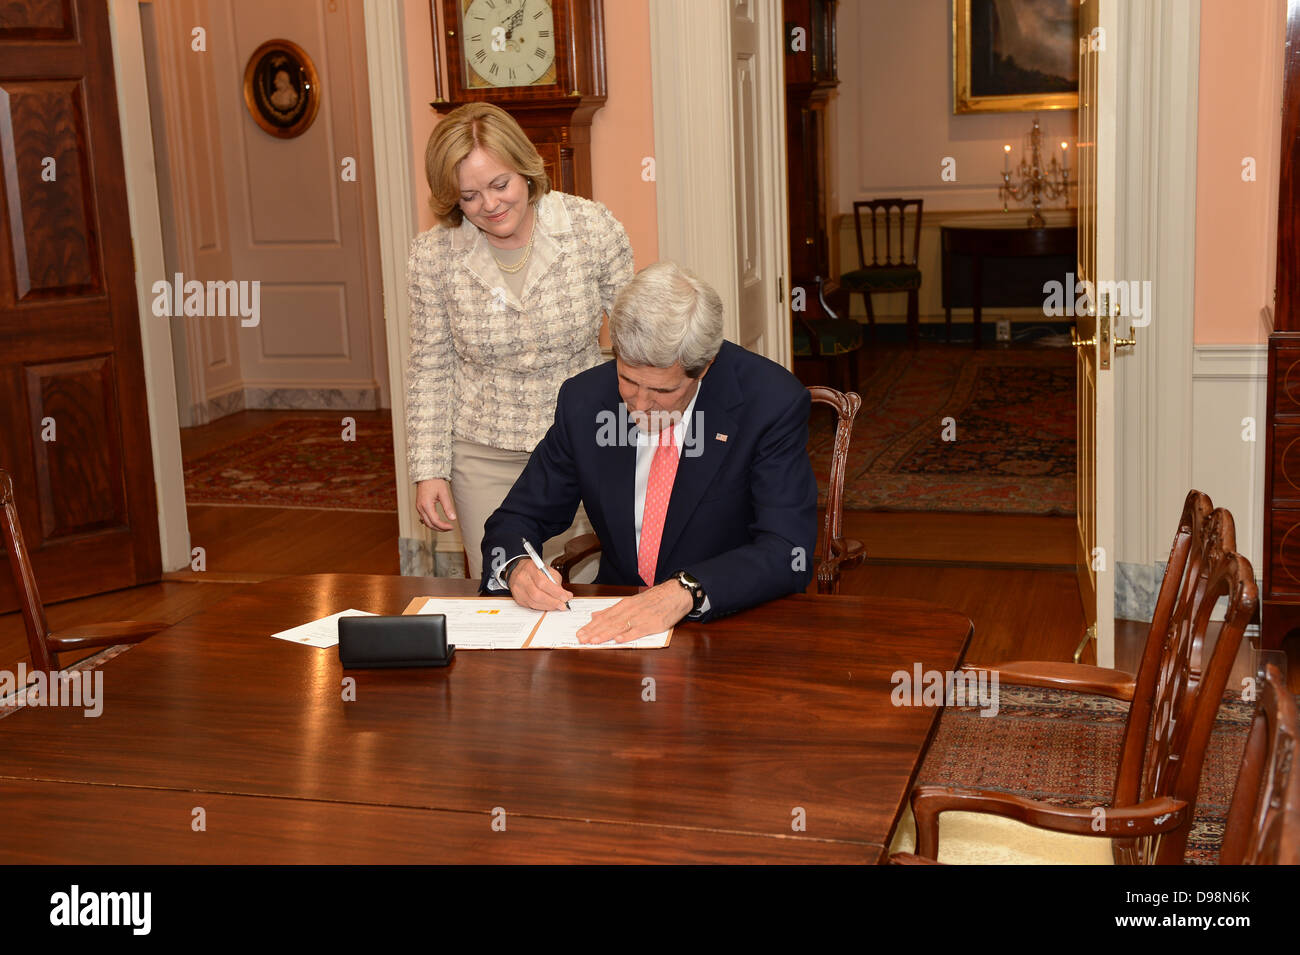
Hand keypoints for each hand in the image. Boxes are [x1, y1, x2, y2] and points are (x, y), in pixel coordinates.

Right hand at [416, 479, 456, 530]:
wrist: (426, 474)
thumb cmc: (434, 481)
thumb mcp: (443, 493)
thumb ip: (448, 507)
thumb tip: (453, 518)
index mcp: (426, 505)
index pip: (435, 521)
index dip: (444, 526)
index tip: (451, 527)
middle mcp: (420, 507)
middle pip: (429, 524)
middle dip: (440, 528)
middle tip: (449, 528)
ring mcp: (419, 507)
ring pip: (426, 522)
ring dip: (435, 526)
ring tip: (445, 526)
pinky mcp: (419, 506)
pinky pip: (424, 518)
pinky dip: (431, 522)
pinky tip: (438, 522)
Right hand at [506, 559, 572, 611]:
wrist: (518, 570)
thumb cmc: (534, 570)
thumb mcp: (547, 569)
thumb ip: (555, 581)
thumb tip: (564, 595)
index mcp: (530, 568)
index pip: (543, 583)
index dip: (556, 592)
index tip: (566, 597)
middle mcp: (522, 579)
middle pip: (537, 594)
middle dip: (553, 602)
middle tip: (563, 605)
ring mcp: (518, 589)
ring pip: (533, 602)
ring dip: (548, 606)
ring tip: (558, 606)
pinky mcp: (518, 598)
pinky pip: (531, 606)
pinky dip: (542, 607)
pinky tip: (549, 606)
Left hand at [577, 582, 692, 643]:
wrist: (675, 594)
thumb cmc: (654, 599)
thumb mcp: (631, 602)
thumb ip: (612, 610)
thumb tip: (595, 615)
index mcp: (624, 605)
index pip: (604, 617)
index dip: (591, 626)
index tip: (580, 633)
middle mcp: (630, 610)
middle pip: (608, 623)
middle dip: (593, 632)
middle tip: (581, 639)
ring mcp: (641, 617)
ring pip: (620, 627)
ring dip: (605, 634)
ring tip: (593, 641)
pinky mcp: (652, 624)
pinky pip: (638, 631)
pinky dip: (628, 635)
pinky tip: (618, 640)